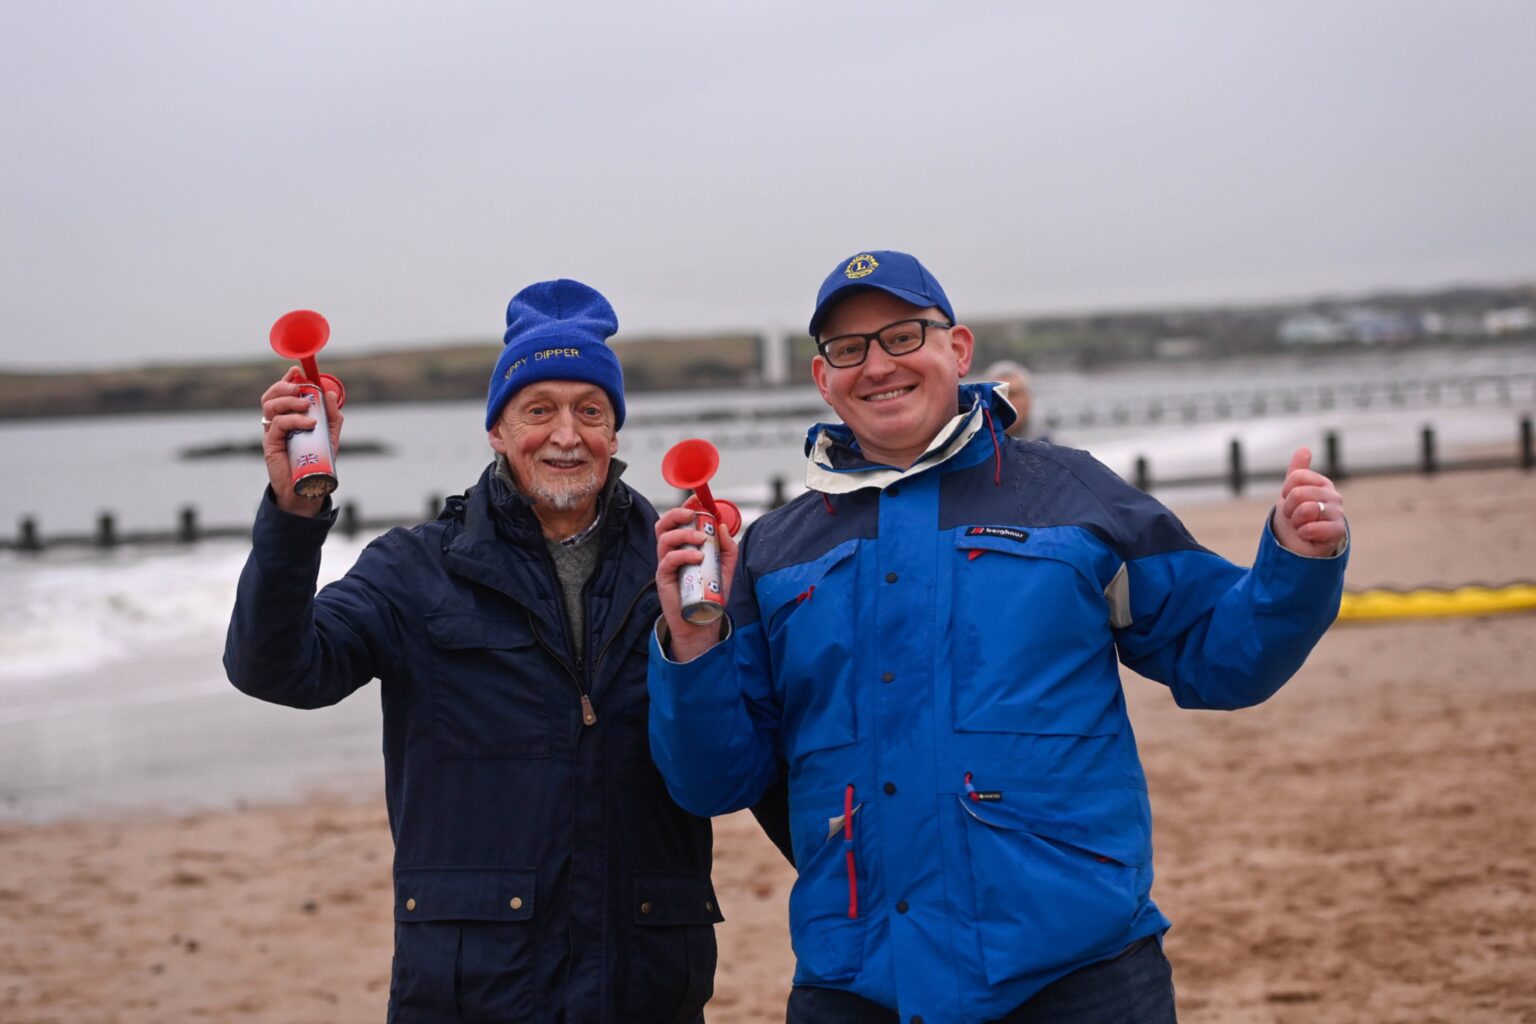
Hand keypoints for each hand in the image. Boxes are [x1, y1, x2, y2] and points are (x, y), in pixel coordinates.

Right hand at [260, 367, 343, 516]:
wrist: (308, 487)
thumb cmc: (317, 460)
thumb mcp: (329, 435)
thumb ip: (331, 416)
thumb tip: (330, 394)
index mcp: (288, 417)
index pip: (281, 393)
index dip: (286, 380)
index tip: (296, 372)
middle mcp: (277, 422)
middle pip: (271, 396)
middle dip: (284, 386)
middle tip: (300, 388)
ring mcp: (272, 433)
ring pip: (270, 406)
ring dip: (289, 401)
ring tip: (306, 406)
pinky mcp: (270, 444)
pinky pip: (277, 424)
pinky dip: (293, 419)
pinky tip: (309, 423)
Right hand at [655, 505, 738, 661]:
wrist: (702, 622)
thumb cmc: (710, 594)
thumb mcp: (725, 567)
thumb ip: (727, 548)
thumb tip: (722, 526)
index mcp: (683, 546)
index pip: (678, 521)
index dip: (685, 507)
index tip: (697, 500)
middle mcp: (672, 552)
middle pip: (663, 524)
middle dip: (677, 514)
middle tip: (693, 514)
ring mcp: (666, 565)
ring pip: (664, 538)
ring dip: (683, 533)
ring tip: (701, 539)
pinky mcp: (664, 578)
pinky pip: (668, 560)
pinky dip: (683, 554)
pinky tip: (697, 557)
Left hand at [1272, 447, 1345, 556]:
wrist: (1301, 545)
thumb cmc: (1297, 518)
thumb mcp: (1292, 492)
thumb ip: (1297, 471)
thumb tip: (1304, 449)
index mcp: (1322, 483)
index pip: (1296, 477)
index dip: (1286, 491)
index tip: (1289, 501)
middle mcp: (1333, 496)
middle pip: (1298, 493)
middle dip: (1289, 509)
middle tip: (1294, 517)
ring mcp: (1338, 513)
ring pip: (1306, 509)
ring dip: (1296, 522)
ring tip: (1302, 526)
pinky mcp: (1338, 531)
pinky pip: (1311, 528)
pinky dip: (1303, 534)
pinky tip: (1308, 536)